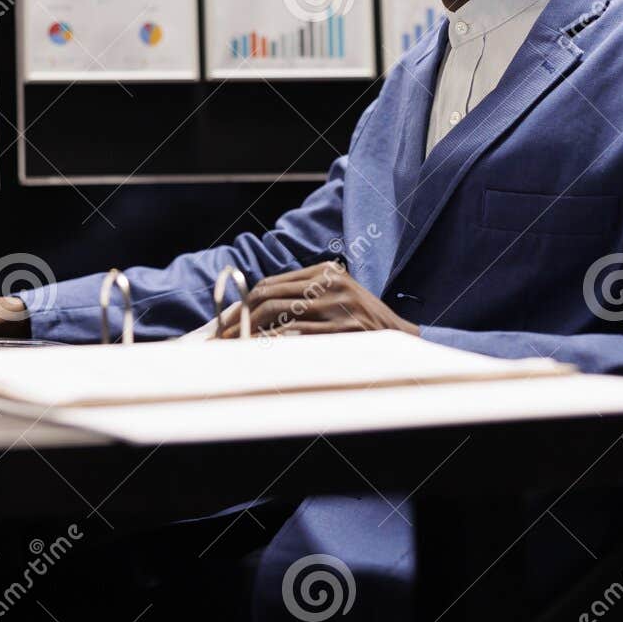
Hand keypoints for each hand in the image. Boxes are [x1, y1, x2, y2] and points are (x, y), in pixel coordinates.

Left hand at [215, 262, 417, 338]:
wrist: (400, 337)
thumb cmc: (360, 319)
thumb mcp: (335, 295)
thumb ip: (302, 296)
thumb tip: (254, 310)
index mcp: (325, 270)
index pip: (272, 283)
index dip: (245, 302)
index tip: (228, 319)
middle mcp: (330, 282)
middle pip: (270, 294)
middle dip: (241, 316)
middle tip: (222, 336)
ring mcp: (337, 304)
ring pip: (278, 313)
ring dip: (250, 331)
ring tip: (235, 345)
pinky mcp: (343, 328)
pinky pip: (297, 334)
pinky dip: (274, 342)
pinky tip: (260, 350)